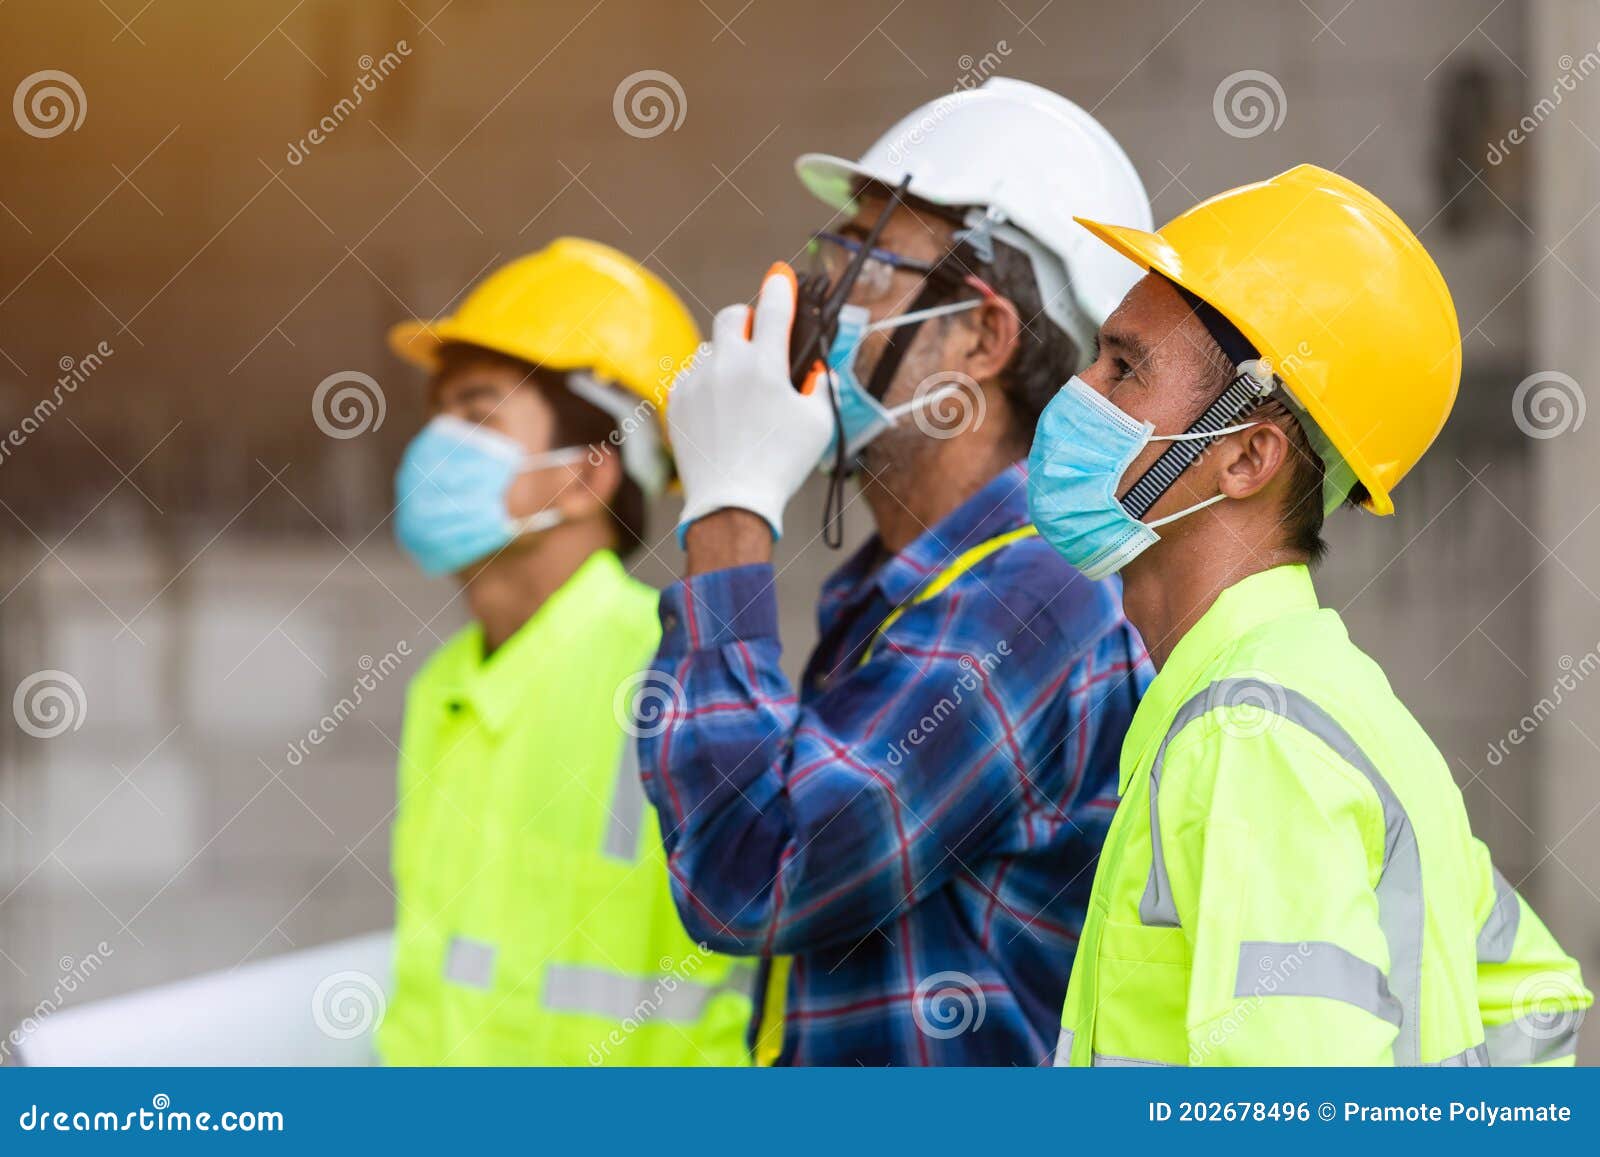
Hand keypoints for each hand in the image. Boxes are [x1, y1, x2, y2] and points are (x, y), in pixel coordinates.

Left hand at [668, 264, 834, 540]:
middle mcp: (726, 365)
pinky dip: (709, 384)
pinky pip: (693, 377)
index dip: (781, 287)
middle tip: (760, 339)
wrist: (730, 502)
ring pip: (711, 350)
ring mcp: (696, 381)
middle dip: (747, 319)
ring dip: (727, 357)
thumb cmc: (780, 464)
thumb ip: (819, 385)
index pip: (774, 308)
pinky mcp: (676, 401)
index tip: (781, 275)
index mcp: (764, 365)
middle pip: (732, 315)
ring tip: (741, 393)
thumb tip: (814, 367)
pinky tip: (722, 411)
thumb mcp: (819, 423)